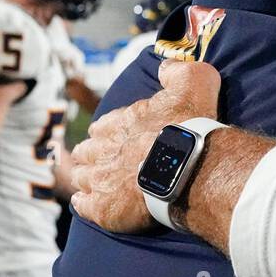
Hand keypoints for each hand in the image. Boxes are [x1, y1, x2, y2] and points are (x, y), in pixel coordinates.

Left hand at [70, 59, 220, 232]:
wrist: (190, 170)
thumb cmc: (190, 127)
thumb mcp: (194, 82)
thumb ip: (179, 71)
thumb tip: (166, 67)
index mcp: (116, 123)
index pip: (102, 127)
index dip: (111, 133)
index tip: (122, 138)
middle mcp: (100, 150)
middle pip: (87, 152)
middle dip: (96, 156)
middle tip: (113, 163)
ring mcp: (99, 181)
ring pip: (82, 178)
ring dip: (90, 179)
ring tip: (105, 185)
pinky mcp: (103, 210)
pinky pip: (83, 207)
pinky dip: (86, 204)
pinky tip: (94, 204)